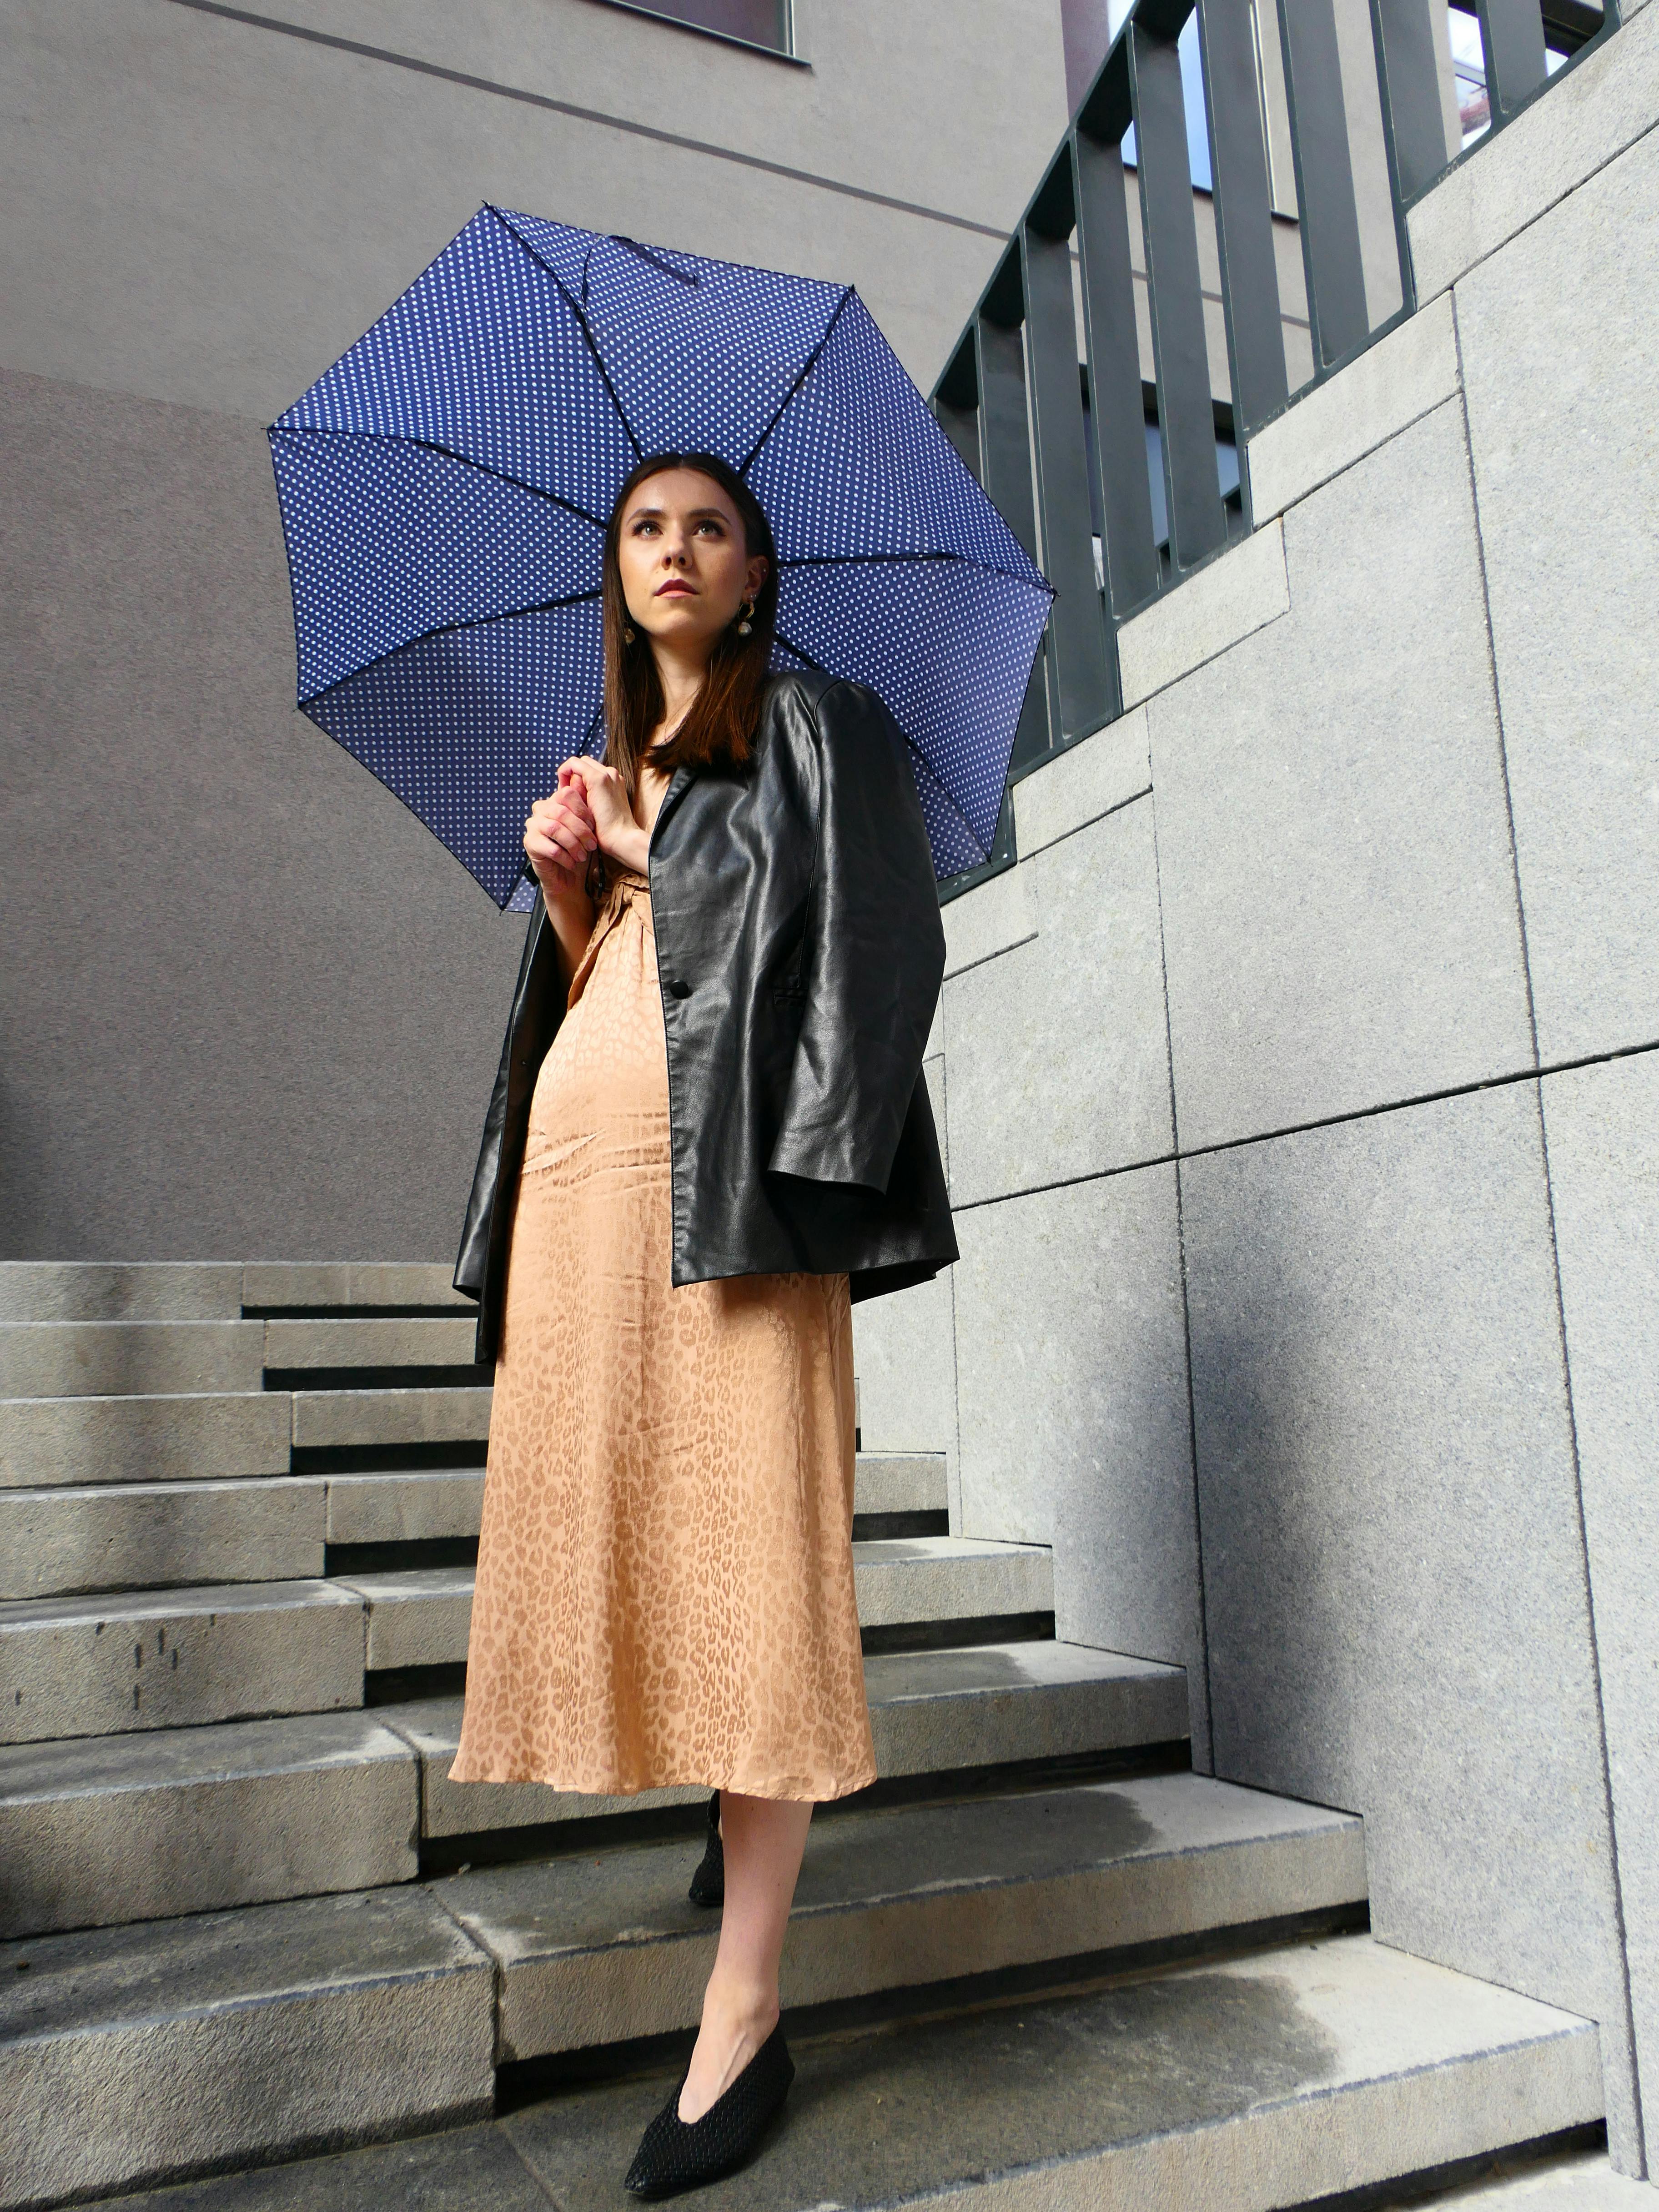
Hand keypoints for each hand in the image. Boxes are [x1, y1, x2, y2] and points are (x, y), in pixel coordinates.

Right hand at [524, 781, 597, 900]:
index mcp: (555, 801)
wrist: (571, 876)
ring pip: (555, 828)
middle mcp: (541, 809)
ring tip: (583, 855)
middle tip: (592, 844)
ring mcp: (532, 825)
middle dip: (580, 829)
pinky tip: (573, 863)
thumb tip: (583, 780)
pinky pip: (549, 847)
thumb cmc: (581, 848)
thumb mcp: (588, 827)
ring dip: (573, 843)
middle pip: (561, 811)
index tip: (595, 826)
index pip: (566, 793)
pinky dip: (565, 856)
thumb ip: (585, 805)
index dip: (583, 809)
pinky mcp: (529, 843)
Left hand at [559, 755, 649, 874]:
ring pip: (579, 763)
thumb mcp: (596, 811)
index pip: (590, 770)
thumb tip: (568, 792)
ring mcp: (607, 775)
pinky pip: (574, 765)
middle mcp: (612, 774)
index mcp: (614, 782)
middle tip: (563, 792)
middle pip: (584, 763)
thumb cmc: (608, 832)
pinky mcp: (599, 779)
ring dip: (568, 775)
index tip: (569, 795)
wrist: (621, 839)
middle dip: (571, 774)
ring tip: (564, 793)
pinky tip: (562, 790)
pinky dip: (564, 773)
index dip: (576, 778)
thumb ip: (587, 799)